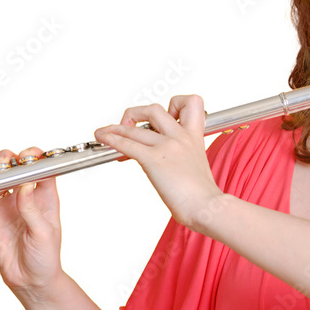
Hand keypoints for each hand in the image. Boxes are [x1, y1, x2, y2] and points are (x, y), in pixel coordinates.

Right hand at [0, 146, 63, 303]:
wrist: (30, 281)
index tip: (26, 156)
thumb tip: (25, 185)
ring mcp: (6, 207)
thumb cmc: (46, 258)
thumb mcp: (44, 233)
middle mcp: (25, 198)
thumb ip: (32, 209)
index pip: (40, 169)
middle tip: (2, 165)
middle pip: (14, 169)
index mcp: (44, 198)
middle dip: (7, 160)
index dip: (33, 158)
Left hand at [94, 95, 223, 232]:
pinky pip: (126, 144)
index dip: (174, 104)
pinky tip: (103, 139)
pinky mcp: (153, 159)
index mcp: (194, 136)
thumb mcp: (197, 165)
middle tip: (129, 125)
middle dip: (136, 113)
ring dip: (115, 128)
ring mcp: (166, 146)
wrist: (206, 206)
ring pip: (134, 128)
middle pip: (154, 109)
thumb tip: (169, 163)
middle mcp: (180, 136)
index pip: (190, 102)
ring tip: (104, 133)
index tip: (165, 115)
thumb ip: (184, 156)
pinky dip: (111, 139)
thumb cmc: (203, 194)